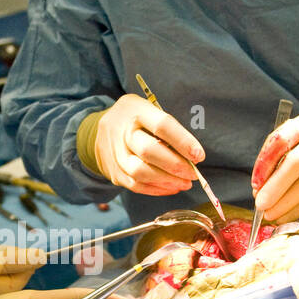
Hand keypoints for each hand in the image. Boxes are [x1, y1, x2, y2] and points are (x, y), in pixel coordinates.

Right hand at [80, 94, 205, 194]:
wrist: (100, 131)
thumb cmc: (135, 120)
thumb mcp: (148, 110)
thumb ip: (168, 128)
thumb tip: (192, 155)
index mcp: (135, 111)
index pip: (162, 125)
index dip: (183, 141)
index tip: (199, 155)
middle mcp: (122, 131)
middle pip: (148, 151)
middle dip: (175, 165)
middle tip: (193, 174)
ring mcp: (115, 153)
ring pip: (140, 172)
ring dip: (167, 181)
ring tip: (185, 183)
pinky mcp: (114, 172)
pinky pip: (135, 185)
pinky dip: (157, 189)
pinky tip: (171, 187)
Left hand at [253, 113, 298, 222]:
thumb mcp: (294, 138)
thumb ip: (276, 156)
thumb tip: (259, 188)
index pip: (281, 140)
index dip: (265, 164)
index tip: (255, 184)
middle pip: (298, 162)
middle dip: (276, 186)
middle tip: (260, 204)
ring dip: (285, 203)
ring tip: (269, 215)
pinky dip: (297, 210)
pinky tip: (283, 217)